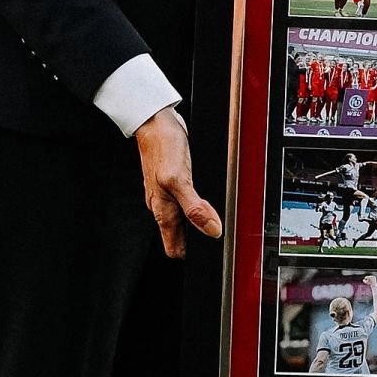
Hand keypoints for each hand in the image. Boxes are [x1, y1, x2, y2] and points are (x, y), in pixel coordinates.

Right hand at [135, 108, 222, 258]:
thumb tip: (212, 230)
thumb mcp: (178, 178)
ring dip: (200, 223)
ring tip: (217, 221)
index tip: (210, 254)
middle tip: (220, 238)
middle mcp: (164, 205)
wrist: (156, 121)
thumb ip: (194, 207)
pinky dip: (199, 206)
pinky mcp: (175, 181)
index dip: (191, 255)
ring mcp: (169, 193)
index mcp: (163, 210)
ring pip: (184, 220)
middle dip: (198, 242)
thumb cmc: (162, 145)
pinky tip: (209, 200)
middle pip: (180, 237)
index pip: (173, 248)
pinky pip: (187, 202)